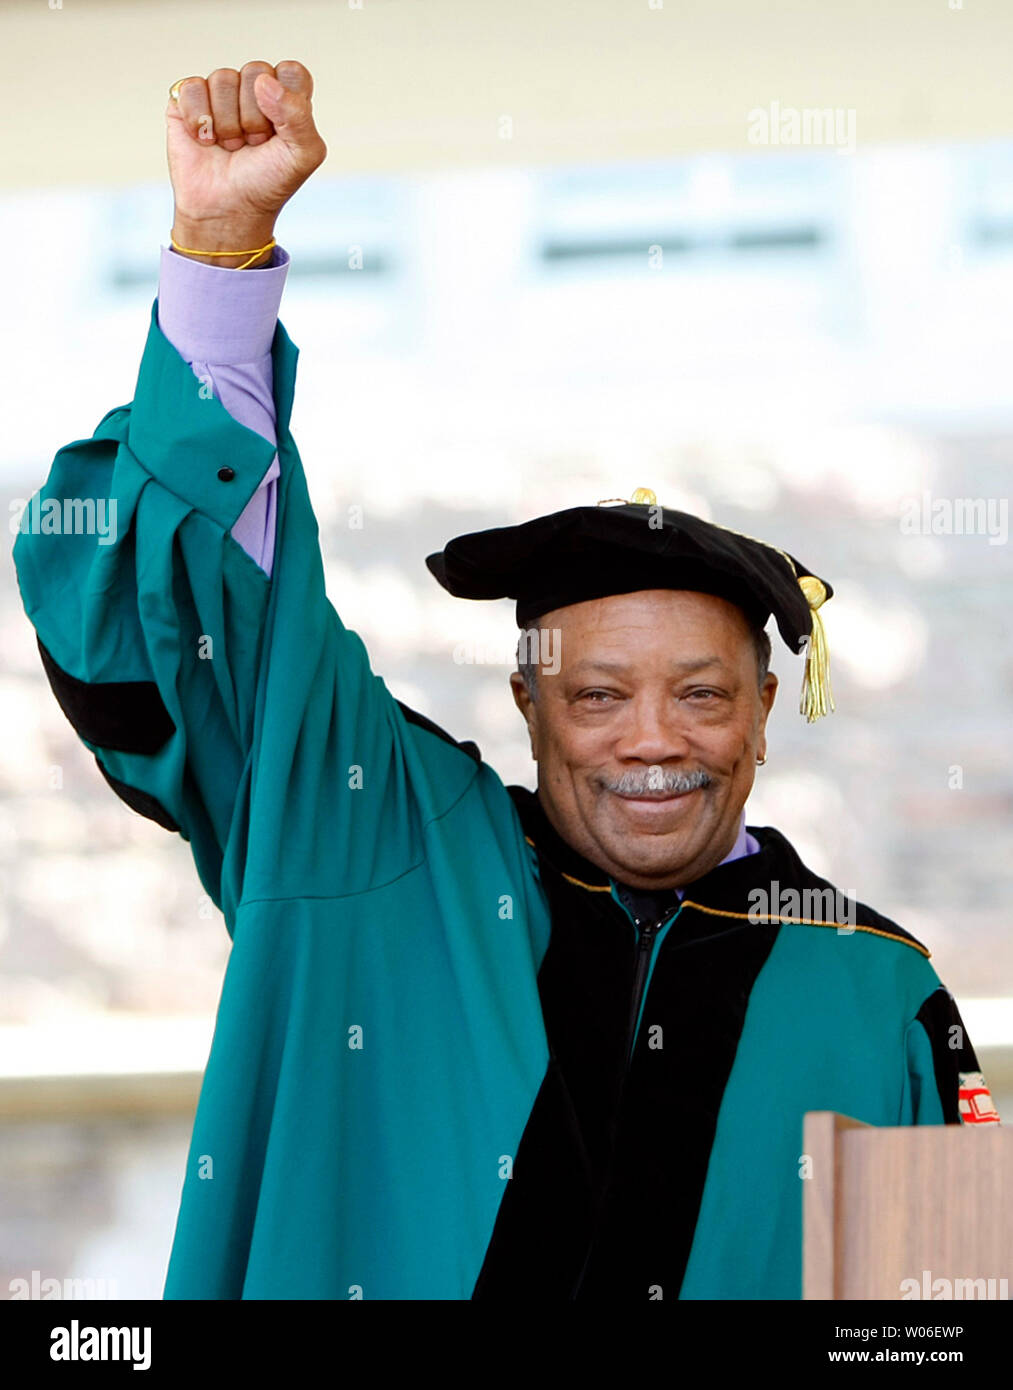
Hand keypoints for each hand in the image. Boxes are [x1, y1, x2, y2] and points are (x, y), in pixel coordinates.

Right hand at [167, 60, 326, 265]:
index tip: (281, 135)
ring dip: (228, 124)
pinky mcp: (189, 99)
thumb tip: (264, 82)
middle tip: (254, 145)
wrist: (227, 211)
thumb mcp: (303, 156)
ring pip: (224, 78)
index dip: (286, 103)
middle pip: (256, 73)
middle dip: (255, 117)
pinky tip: (205, 140)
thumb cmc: (267, 183)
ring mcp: (221, 93)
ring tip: (231, 145)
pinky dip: (199, 120)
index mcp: (287, 98)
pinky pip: (193, 87)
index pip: (291, 72)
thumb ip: (300, 115)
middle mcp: (255, 90)